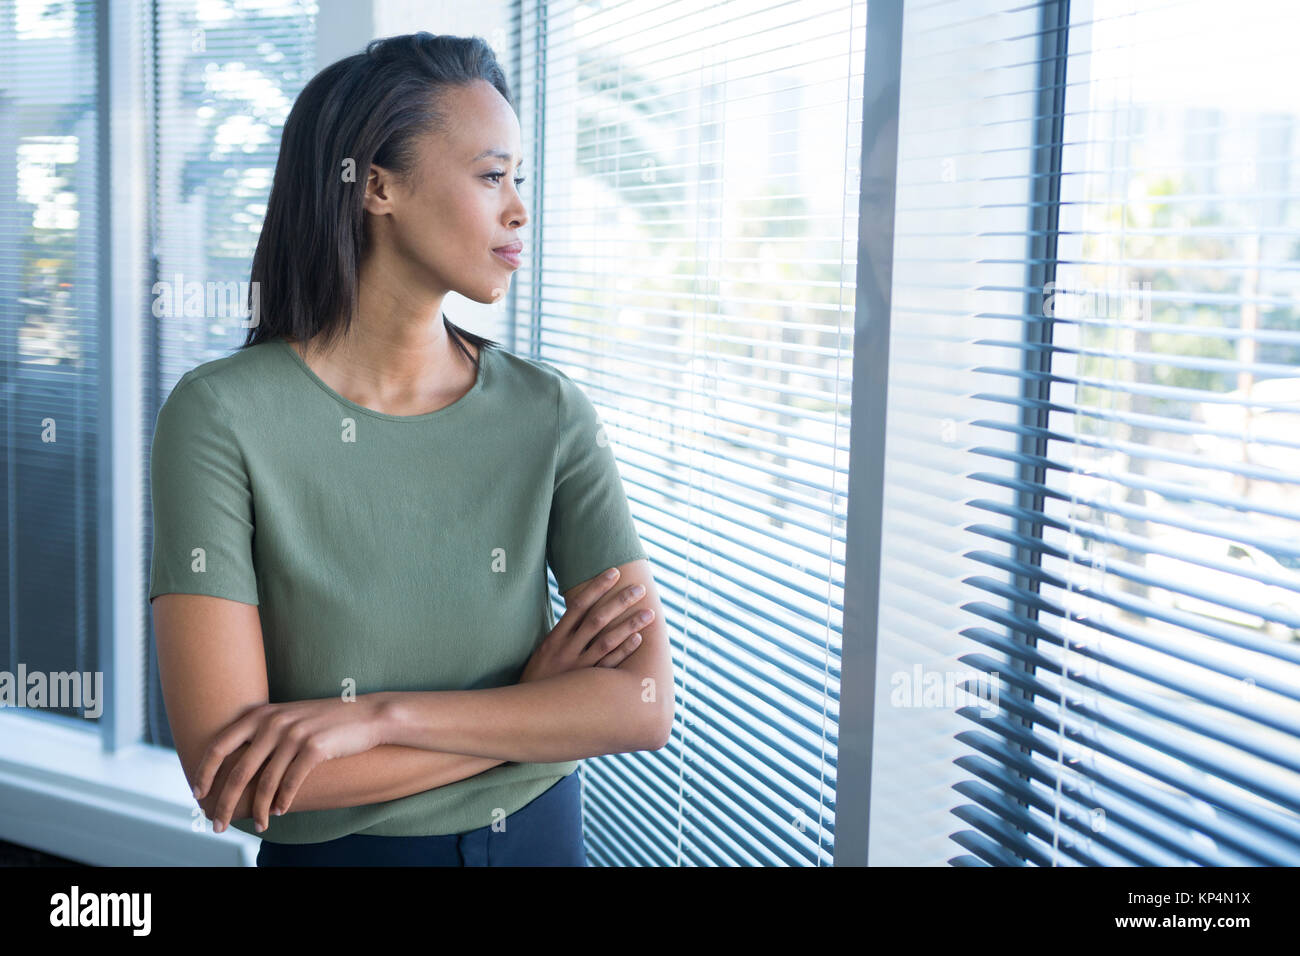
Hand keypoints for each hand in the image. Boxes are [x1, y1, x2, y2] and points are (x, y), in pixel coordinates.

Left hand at [191, 695, 386, 833]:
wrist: (367, 715)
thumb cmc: (325, 721)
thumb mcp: (289, 719)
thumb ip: (263, 734)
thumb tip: (236, 768)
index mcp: (261, 714)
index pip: (219, 745)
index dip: (204, 772)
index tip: (198, 794)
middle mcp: (273, 722)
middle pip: (238, 771)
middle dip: (224, 802)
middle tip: (217, 824)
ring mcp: (294, 734)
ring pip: (264, 783)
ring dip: (258, 810)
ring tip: (259, 825)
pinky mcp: (314, 747)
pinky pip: (290, 783)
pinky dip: (282, 801)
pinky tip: (279, 810)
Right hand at [521, 568, 653, 683]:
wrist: (526, 712)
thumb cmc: (539, 680)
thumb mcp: (544, 653)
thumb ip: (562, 635)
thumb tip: (580, 614)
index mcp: (554, 639)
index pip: (578, 606)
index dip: (597, 588)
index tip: (614, 572)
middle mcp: (566, 650)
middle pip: (597, 620)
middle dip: (619, 602)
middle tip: (640, 589)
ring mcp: (577, 668)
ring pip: (607, 641)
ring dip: (630, 626)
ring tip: (649, 613)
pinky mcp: (587, 686)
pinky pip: (609, 665)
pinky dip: (623, 651)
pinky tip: (638, 639)